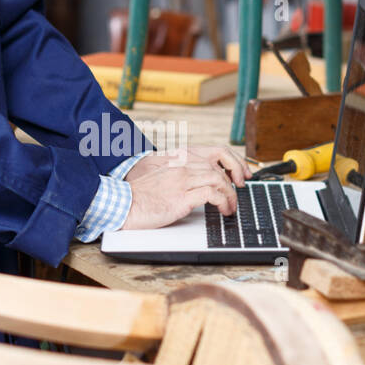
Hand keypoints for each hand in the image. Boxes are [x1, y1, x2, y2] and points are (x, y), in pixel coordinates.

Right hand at [121, 145, 251, 230]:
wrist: (124, 205)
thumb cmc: (141, 197)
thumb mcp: (164, 180)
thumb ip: (181, 177)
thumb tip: (200, 186)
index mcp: (178, 161)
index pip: (214, 155)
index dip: (232, 164)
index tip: (240, 177)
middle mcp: (182, 167)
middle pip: (219, 168)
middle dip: (233, 183)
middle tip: (237, 196)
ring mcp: (182, 181)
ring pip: (219, 179)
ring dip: (230, 194)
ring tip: (231, 207)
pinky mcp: (181, 197)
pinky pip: (212, 194)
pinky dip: (223, 202)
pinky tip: (223, 210)